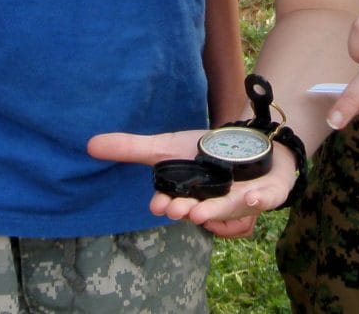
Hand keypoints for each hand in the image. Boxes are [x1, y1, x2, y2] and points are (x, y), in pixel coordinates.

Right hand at [88, 129, 301, 237]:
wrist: (249, 145)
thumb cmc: (205, 152)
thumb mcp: (167, 147)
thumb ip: (131, 148)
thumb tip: (89, 145)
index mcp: (190, 196)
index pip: (174, 204)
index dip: (166, 205)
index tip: (158, 205)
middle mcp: (215, 203)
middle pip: (201, 211)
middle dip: (188, 211)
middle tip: (178, 209)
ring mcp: (243, 200)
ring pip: (230, 212)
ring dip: (217, 212)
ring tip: (202, 211)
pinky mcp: (269, 193)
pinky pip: (267, 201)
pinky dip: (260, 201)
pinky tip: (253, 197)